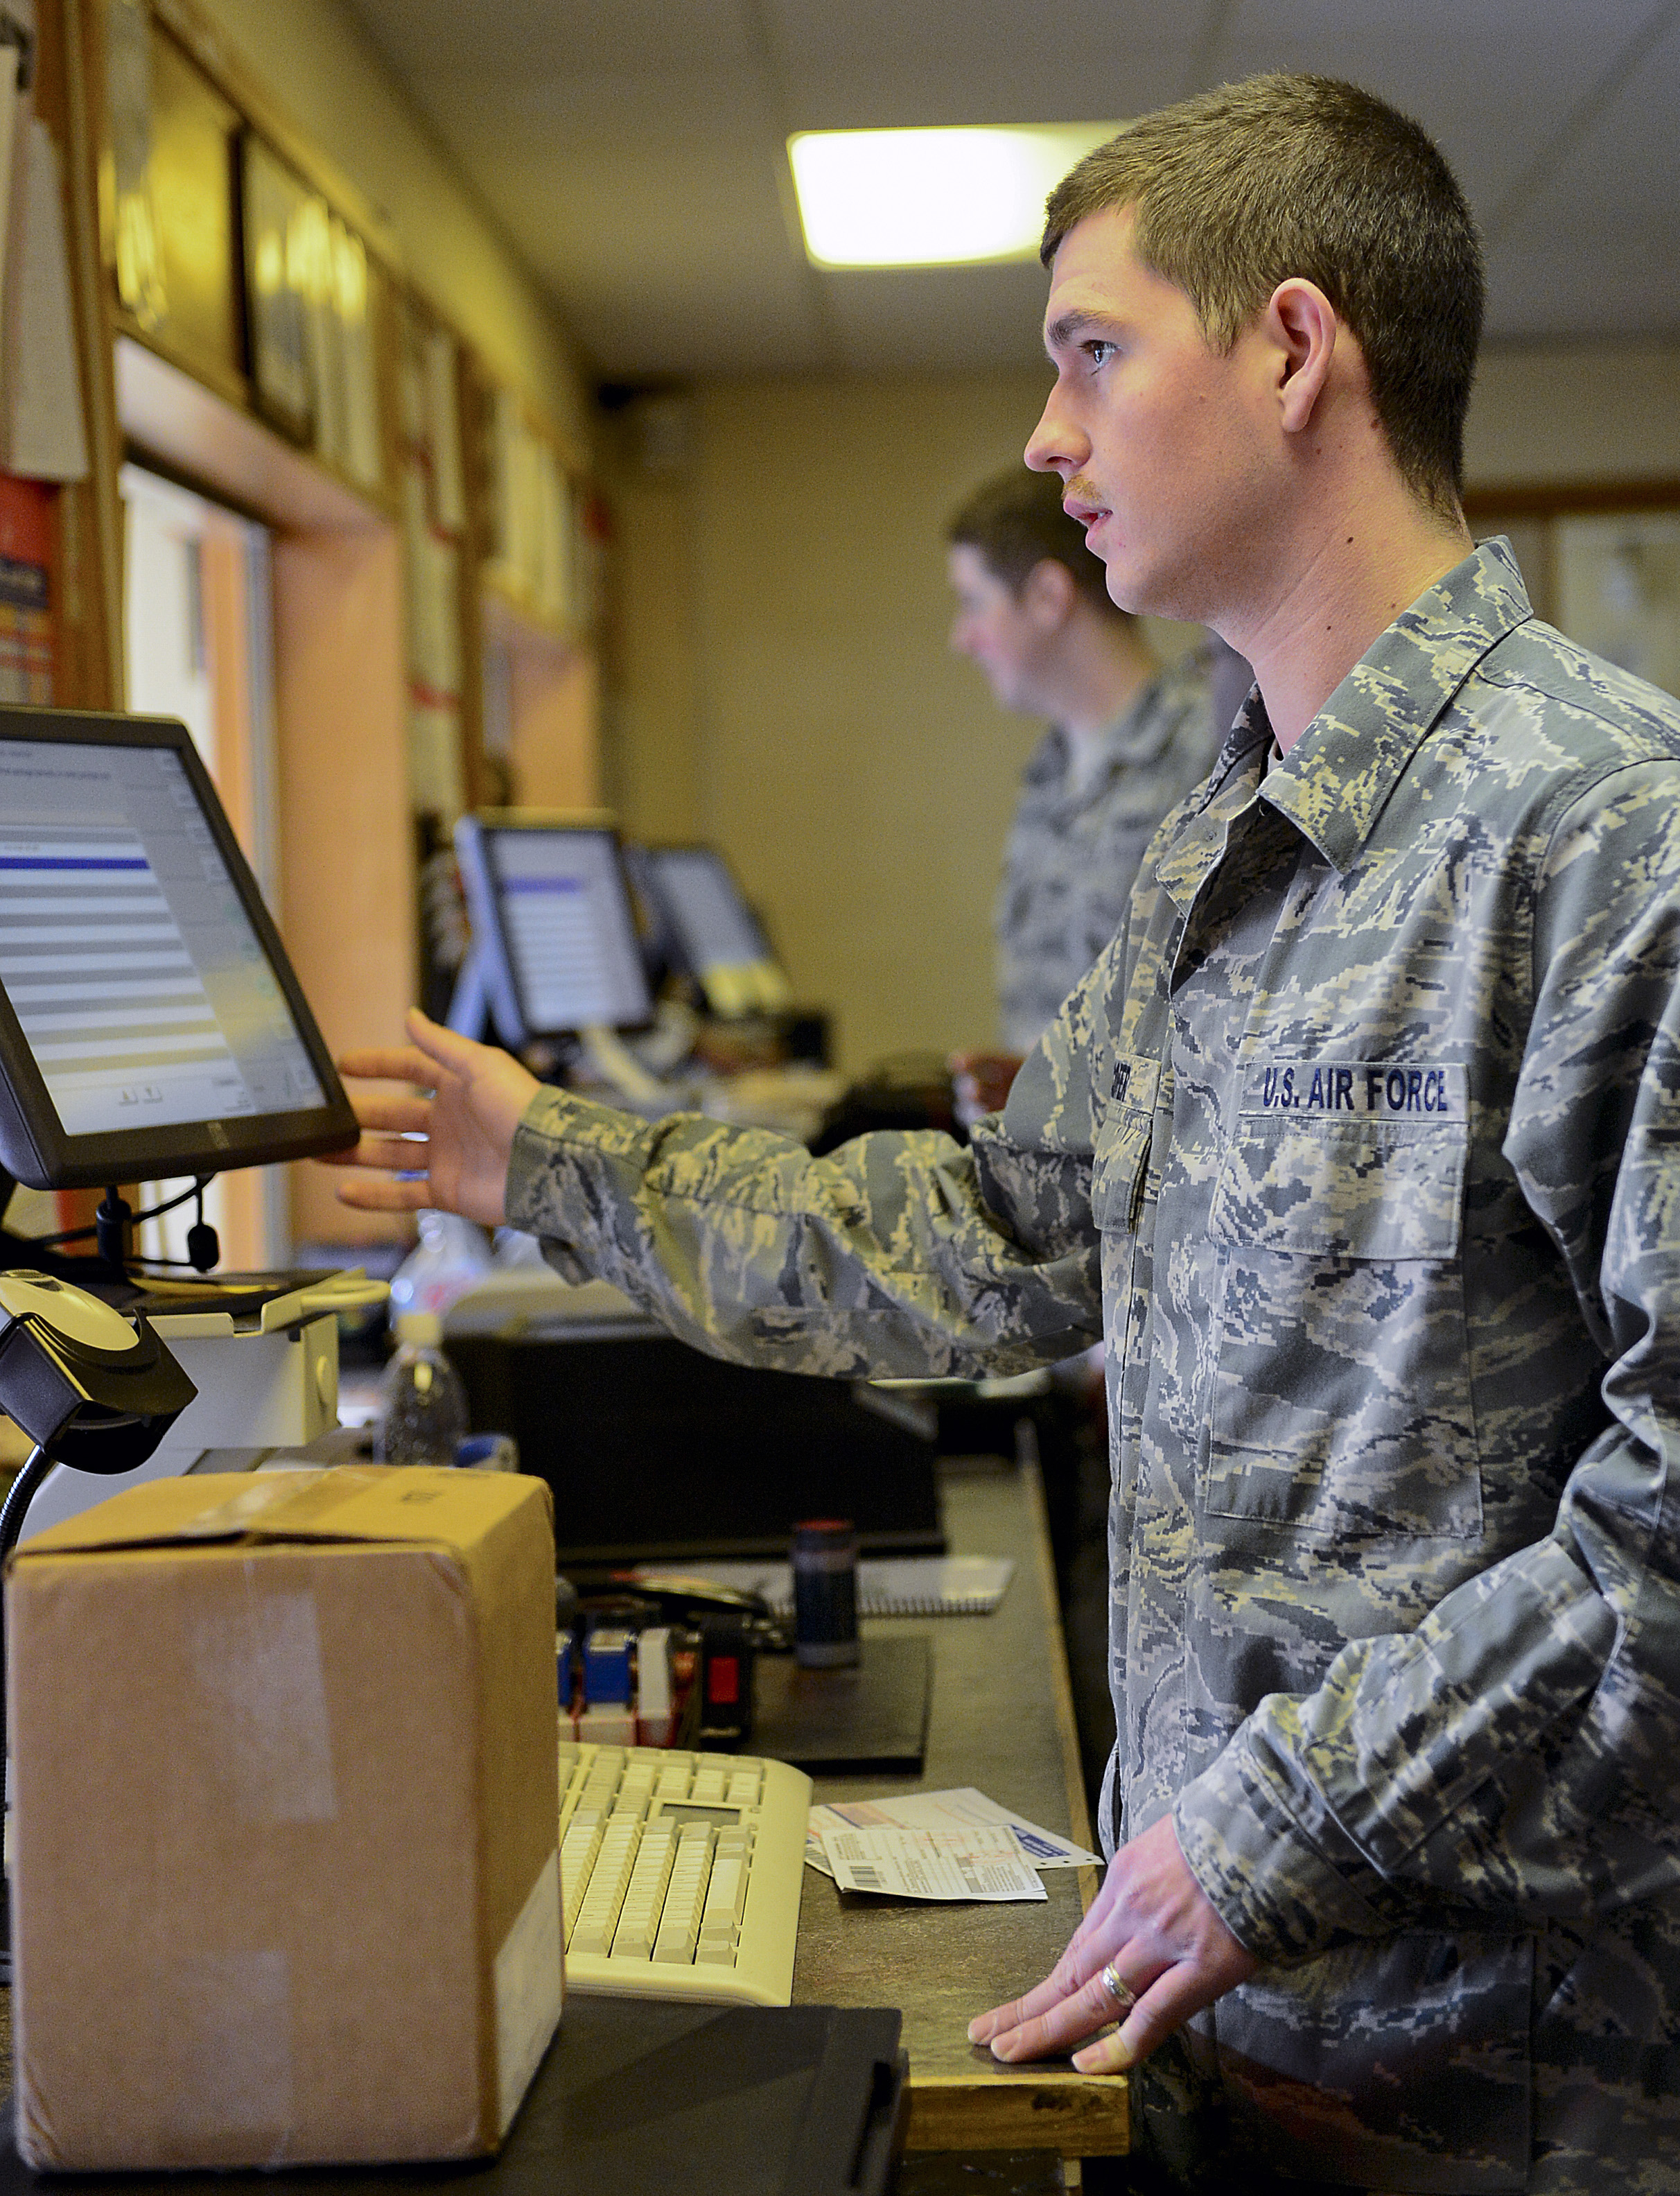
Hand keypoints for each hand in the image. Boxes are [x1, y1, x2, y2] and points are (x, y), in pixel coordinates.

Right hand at [323, 1009, 539, 1229]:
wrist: (547, 1164)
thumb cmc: (523, 1109)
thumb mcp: (480, 1065)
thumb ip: (441, 1044)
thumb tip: (411, 1015)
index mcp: (458, 1086)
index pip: (409, 1069)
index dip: (378, 1065)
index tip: (343, 1065)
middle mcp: (450, 1121)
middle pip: (393, 1116)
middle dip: (359, 1114)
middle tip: (325, 1114)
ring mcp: (447, 1157)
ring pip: (390, 1155)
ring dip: (355, 1154)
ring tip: (321, 1150)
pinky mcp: (448, 1191)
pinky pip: (403, 1195)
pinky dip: (373, 1196)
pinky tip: (344, 1191)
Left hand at [968, 1813, 1257, 2074]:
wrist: (1275, 1820)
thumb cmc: (1229, 1831)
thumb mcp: (1170, 1845)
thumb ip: (1149, 1885)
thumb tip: (1139, 1919)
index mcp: (1126, 1878)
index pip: (1078, 1944)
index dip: (1048, 1982)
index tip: (1020, 2006)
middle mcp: (1133, 1910)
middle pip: (1070, 1970)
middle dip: (1027, 2008)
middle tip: (986, 2035)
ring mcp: (1164, 1940)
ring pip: (1095, 1995)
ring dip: (1049, 2029)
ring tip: (1011, 2052)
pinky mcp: (1202, 1966)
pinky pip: (1153, 2014)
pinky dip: (1117, 2044)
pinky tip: (1085, 2063)